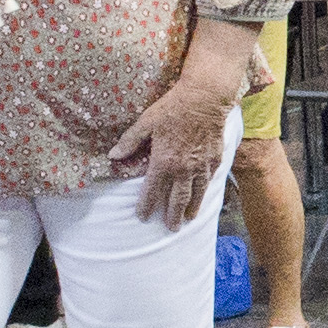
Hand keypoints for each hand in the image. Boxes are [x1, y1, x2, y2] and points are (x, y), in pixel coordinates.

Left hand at [97, 67, 237, 229]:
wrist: (205, 98)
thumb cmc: (172, 108)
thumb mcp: (146, 122)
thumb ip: (130, 141)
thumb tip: (113, 155)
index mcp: (163, 162)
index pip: (153, 191)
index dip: (146, 206)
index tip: (142, 217)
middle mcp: (183, 169)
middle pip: (177, 199)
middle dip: (172, 216)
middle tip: (171, 229)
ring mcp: (201, 165)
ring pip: (196, 193)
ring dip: (191, 208)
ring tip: (188, 219)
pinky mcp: (215, 158)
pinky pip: (209, 179)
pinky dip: (206, 190)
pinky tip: (203, 195)